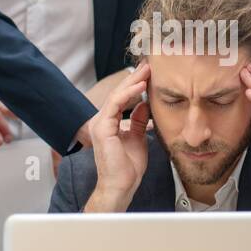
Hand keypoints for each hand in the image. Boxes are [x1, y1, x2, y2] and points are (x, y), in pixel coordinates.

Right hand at [84, 64, 152, 211]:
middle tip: (149, 65)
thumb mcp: (138, 138)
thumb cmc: (128, 167)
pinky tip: (141, 86)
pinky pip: (115, 105)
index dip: (135, 84)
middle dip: (134, 78)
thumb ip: (140, 121)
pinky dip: (129, 94)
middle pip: (119, 93)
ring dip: (132, 81)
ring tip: (147, 70)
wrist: (121, 186)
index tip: (150, 73)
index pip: (122, 98)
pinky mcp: (102, 128)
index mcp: (109, 123)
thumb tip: (145, 104)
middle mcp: (102, 121)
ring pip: (116, 95)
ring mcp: (100, 124)